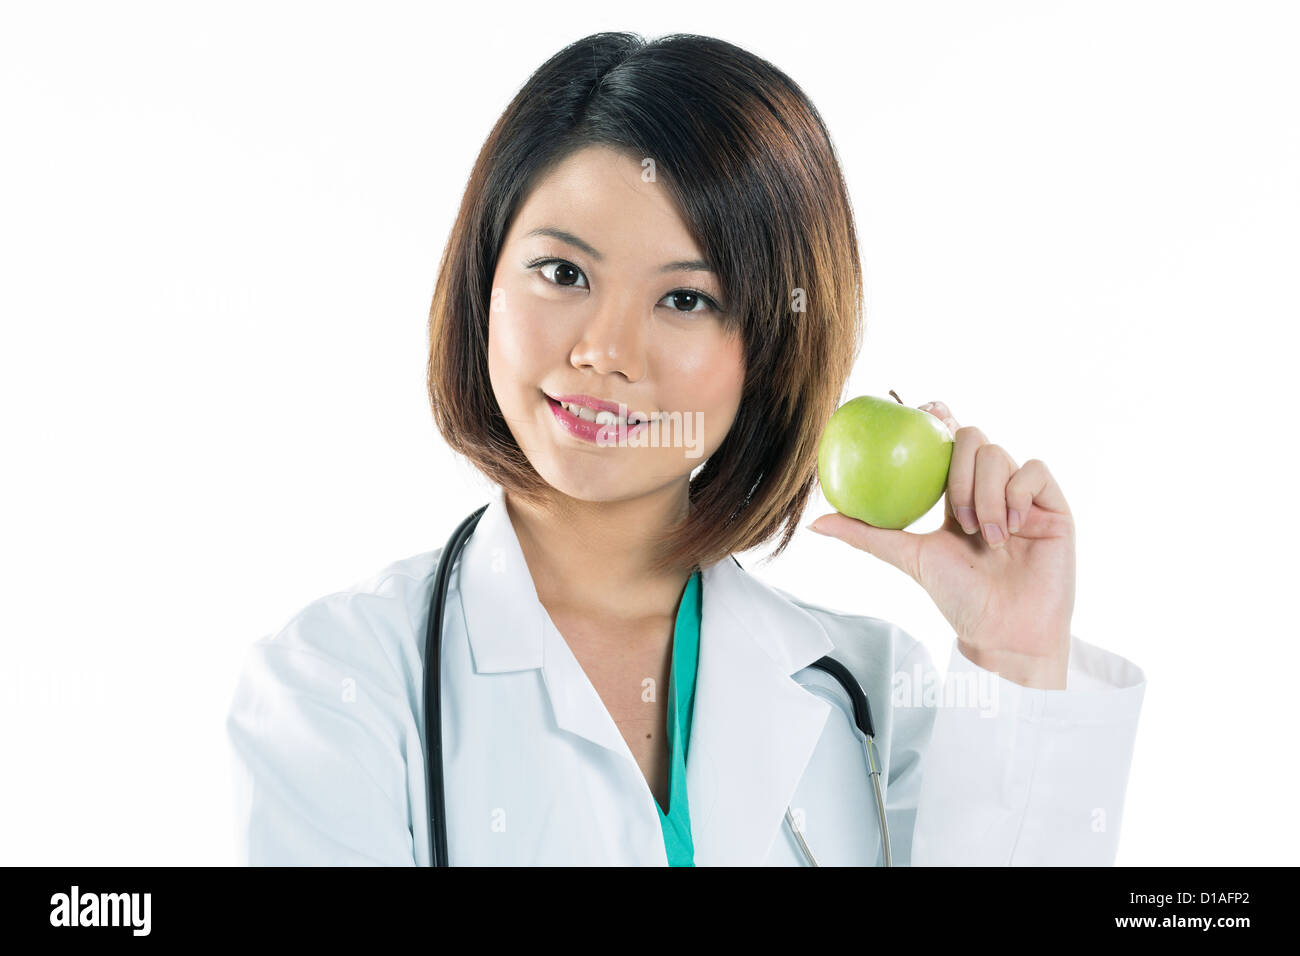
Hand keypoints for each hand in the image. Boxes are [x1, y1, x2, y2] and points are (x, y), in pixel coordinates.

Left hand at [807, 401, 1075, 688]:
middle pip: (972, 437)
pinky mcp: (1053, 505)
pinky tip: (1013, 526)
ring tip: (985, 537)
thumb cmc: (960, 599)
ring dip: (986, 495)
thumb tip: (816, 522)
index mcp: (957, 493)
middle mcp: (990, 487)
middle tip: (958, 519)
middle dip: (959, 471)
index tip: (918, 405)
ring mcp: (1022, 494)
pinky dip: (1017, 494)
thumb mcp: (909, 558)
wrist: (1005, 631)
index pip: (946, 442)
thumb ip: (866, 535)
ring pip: (1000, 454)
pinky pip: (1034, 470)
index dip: (937, 416)